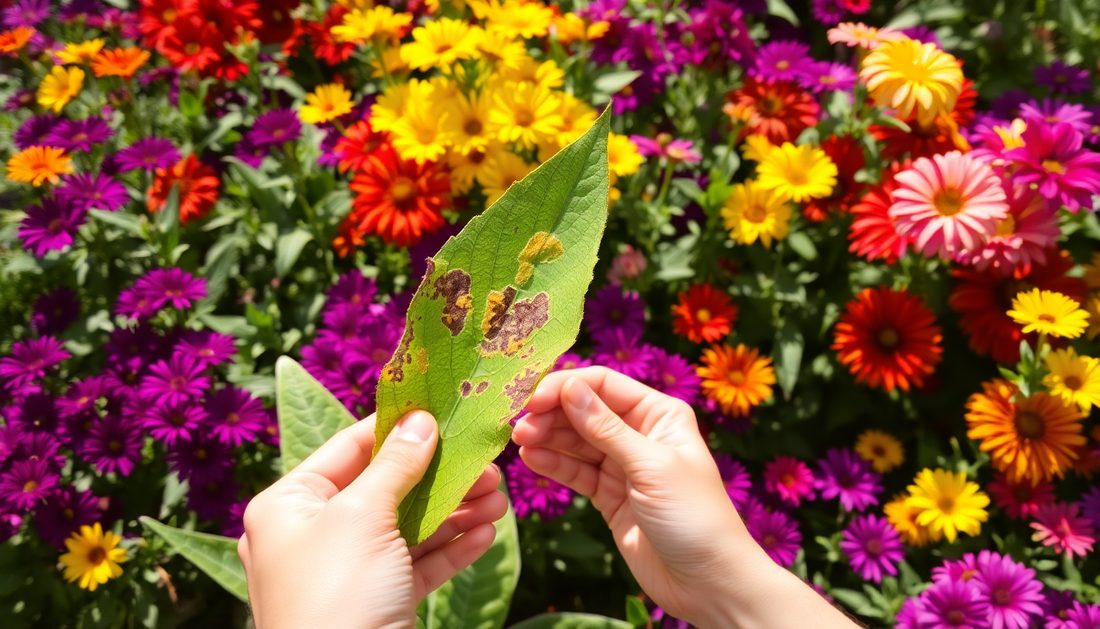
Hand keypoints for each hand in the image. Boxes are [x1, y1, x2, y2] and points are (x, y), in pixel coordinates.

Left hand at [239, 411, 507, 628]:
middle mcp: (313, 534)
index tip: (442, 409)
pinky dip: (452, 548)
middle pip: (387, 488)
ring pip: (408, 527)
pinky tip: (487, 532)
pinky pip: (417, 565)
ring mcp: (347, 571)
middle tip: (486, 462)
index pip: (348, 448)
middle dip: (440, 475)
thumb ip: (395, 465)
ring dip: (456, 511)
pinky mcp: (378, 602)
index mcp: (289, 505)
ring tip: (499, 499)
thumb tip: (421, 420)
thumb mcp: (362, 516)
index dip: (396, 427)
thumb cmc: (335, 595)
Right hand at [513, 368, 856, 628]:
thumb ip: (605, 428)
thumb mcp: (649, 466)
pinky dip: (554, 464)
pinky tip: (532, 459)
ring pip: (576, 441)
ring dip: (547, 438)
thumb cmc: (693, 516)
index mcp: (659, 414)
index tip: (534, 399)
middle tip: (519, 426)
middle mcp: (639, 433)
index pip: (604, 385)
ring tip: (519, 441)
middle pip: (585, 411)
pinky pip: (576, 471)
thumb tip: (569, 386)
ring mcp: (622, 465)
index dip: (567, 386)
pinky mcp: (609, 495)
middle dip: (552, 414)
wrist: (707, 581)